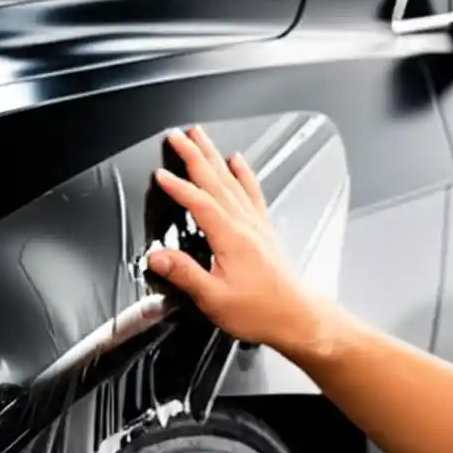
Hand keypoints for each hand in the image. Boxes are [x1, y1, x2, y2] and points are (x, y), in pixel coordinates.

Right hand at [146, 126, 337, 357]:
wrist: (295, 317)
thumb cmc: (258, 310)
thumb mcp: (213, 298)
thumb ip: (184, 274)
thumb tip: (156, 257)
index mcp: (231, 238)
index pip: (199, 203)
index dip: (178, 187)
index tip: (160, 174)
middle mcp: (245, 225)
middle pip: (215, 180)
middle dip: (194, 155)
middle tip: (177, 136)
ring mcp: (256, 224)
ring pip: (231, 180)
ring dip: (213, 156)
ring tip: (200, 137)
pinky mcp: (262, 228)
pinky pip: (251, 191)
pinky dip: (243, 172)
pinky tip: (237, 160)